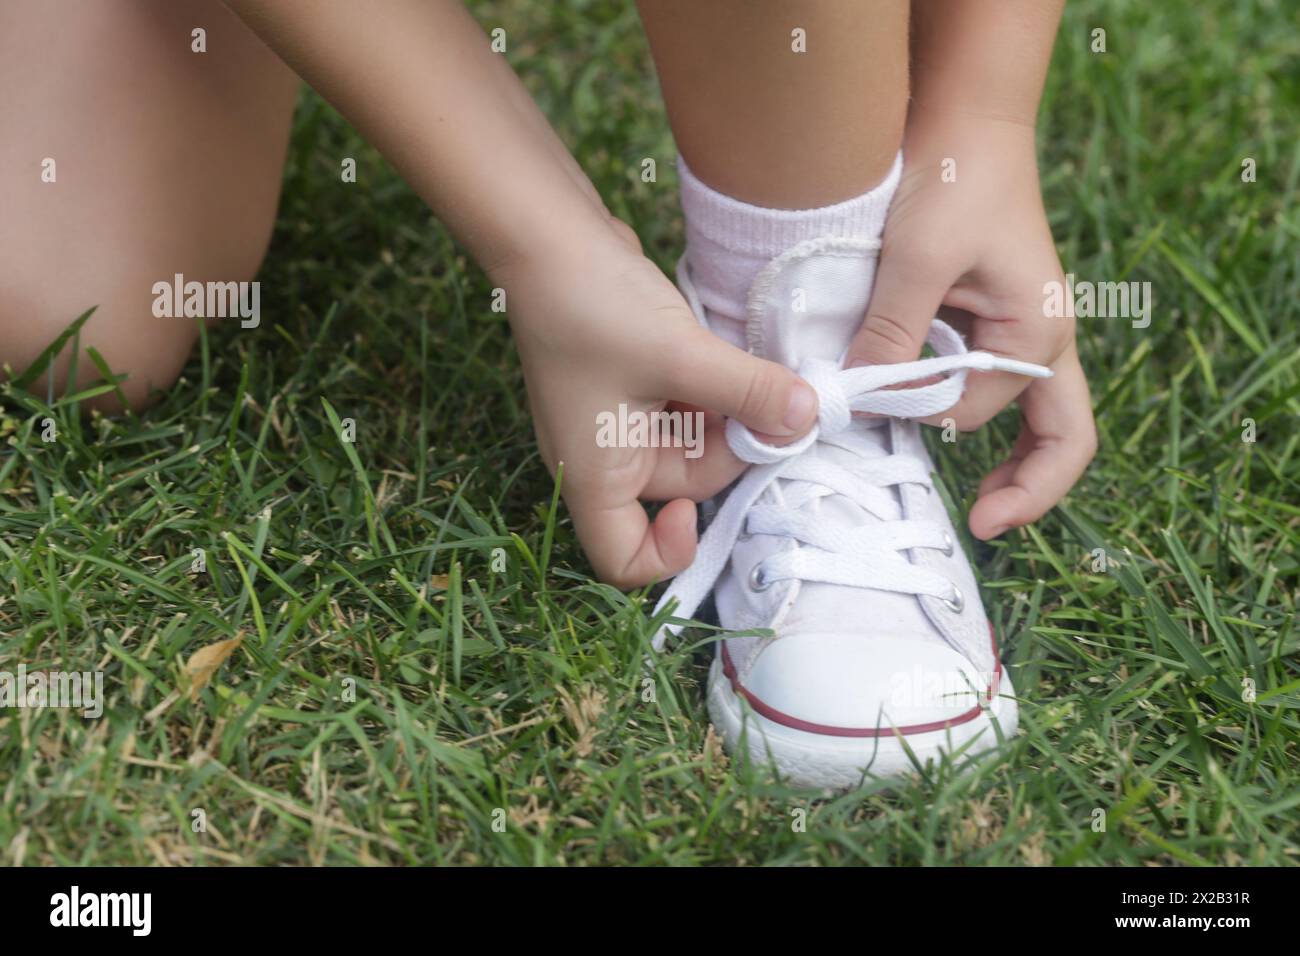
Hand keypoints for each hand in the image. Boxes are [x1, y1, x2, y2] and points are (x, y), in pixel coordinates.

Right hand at [496, 217, 817, 588]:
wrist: (548, 237)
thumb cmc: (592, 307)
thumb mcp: (681, 356)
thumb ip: (749, 393)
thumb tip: (808, 417)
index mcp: (594, 475)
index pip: (625, 560)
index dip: (670, 552)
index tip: (700, 505)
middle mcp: (601, 458)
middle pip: (680, 491)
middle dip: (725, 452)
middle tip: (762, 407)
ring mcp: (615, 420)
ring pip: (691, 445)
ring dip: (727, 418)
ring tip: (749, 376)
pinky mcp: (631, 385)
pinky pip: (685, 410)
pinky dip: (713, 394)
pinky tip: (731, 362)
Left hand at [846, 111, 1095, 539]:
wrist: (965, 123)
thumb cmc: (954, 177)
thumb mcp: (918, 256)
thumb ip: (894, 331)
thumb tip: (858, 397)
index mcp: (1037, 332)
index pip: (973, 413)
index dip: (914, 418)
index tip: (860, 408)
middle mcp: (1041, 343)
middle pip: (1054, 442)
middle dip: (1018, 488)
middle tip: (980, 528)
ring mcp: (1022, 336)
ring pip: (1020, 420)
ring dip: (988, 451)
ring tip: (958, 492)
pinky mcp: (993, 324)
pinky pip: (988, 387)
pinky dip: (959, 411)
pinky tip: (918, 420)